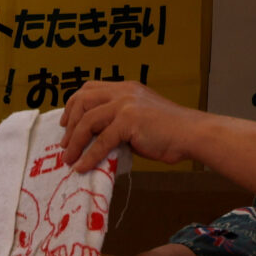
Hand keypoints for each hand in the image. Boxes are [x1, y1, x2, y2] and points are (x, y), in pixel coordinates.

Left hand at [60, 80, 200, 172]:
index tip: (66, 123)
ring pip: (87, 120)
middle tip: (64, 144)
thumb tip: (101, 139)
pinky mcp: (128, 121)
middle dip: (69, 123)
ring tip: (68, 159)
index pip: (90, 89)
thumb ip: (120, 123)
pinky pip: (101, 141)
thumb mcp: (141, 120)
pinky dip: (89, 156)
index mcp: (125, 88)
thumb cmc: (171, 132)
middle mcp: (122, 91)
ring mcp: (125, 104)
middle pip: (83, 100)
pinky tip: (82, 167)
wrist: (191, 134)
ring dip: (74, 142)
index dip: (74, 105)